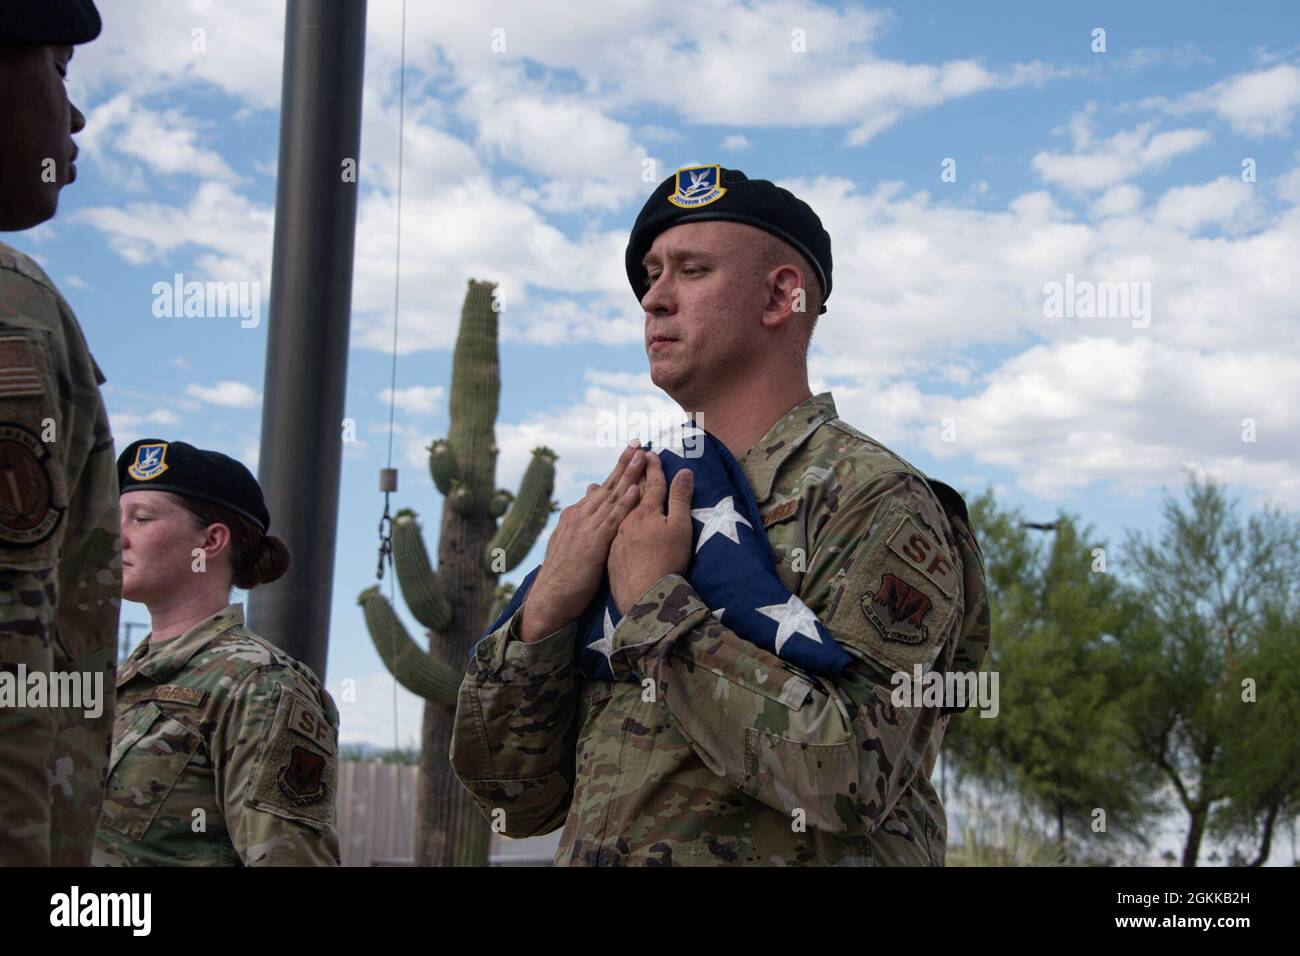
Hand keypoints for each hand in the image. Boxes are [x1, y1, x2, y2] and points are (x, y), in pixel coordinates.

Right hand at [519, 441, 646, 641]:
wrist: (549, 599)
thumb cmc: (563, 575)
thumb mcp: (570, 542)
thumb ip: (582, 519)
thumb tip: (591, 493)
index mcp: (576, 515)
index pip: (601, 488)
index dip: (618, 470)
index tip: (632, 452)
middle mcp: (580, 516)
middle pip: (608, 485)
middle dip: (624, 463)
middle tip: (638, 443)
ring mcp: (586, 528)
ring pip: (612, 497)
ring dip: (628, 475)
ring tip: (642, 457)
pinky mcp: (593, 544)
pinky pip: (612, 520)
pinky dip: (625, 504)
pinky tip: (636, 491)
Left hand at [608, 450, 694, 612]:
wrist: (641, 598)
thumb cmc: (667, 563)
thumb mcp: (680, 529)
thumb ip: (680, 499)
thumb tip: (684, 472)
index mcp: (644, 512)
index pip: (649, 484)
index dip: (651, 468)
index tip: (648, 452)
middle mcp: (624, 520)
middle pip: (625, 492)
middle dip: (629, 473)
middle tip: (629, 456)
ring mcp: (611, 536)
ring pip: (605, 508)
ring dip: (605, 493)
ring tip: (602, 481)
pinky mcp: (604, 553)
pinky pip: (595, 526)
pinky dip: (592, 514)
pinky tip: (587, 511)